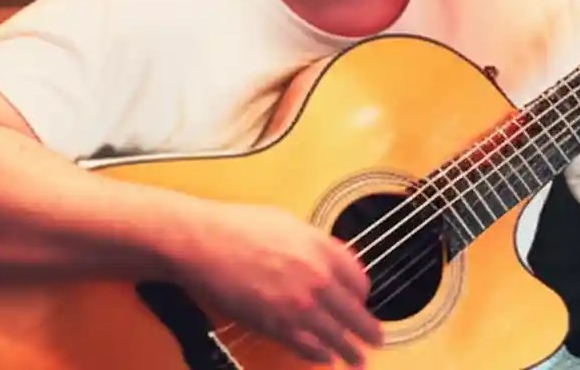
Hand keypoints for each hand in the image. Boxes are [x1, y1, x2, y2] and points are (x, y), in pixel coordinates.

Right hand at [175, 203, 382, 366]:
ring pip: (335, 335)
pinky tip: (324, 358)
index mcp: (323, 249)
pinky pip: (307, 346)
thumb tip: (331, 256)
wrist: (204, 244)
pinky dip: (319, 355)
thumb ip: (315, 243)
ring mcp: (298, 305)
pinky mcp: (276, 325)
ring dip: (349, 351)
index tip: (362, 302)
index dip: (363, 295)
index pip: (359, 280)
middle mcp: (318, 278)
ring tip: (357, 359)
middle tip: (376, 339)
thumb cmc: (239, 227)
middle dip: (367, 330)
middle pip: (354, 312)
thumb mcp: (289, 223)